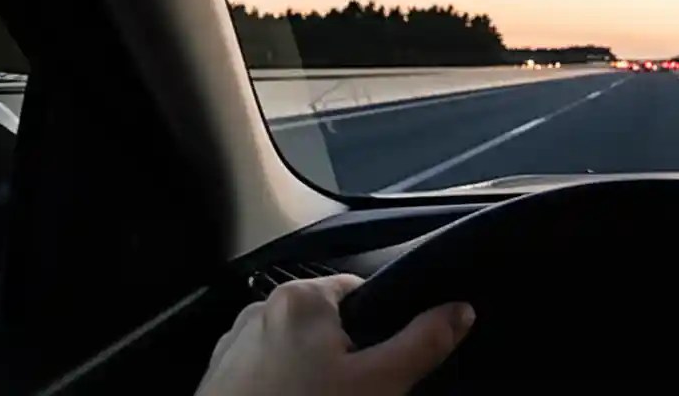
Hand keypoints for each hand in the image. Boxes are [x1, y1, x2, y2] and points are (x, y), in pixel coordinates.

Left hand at [196, 274, 474, 395]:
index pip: (360, 293)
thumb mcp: (378, 384)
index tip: (381, 368)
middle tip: (357, 395)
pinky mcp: (217, 382)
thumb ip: (423, 344)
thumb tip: (461, 310)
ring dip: (313, 379)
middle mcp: (259, 309)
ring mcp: (232, 347)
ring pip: (295, 355)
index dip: (380, 331)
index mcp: (301, 296)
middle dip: (346, 360)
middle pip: (327, 328)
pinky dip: (283, 392)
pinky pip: (265, 378)